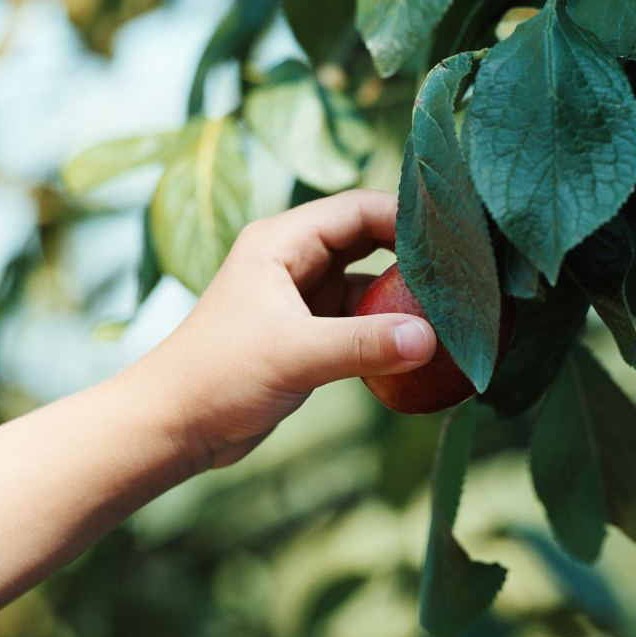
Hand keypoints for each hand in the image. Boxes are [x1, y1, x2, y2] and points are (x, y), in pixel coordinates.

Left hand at [129, 189, 436, 471]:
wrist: (170, 427)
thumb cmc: (217, 377)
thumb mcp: (295, 355)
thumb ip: (364, 344)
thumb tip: (432, 338)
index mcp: (281, 242)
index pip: (358, 209)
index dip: (407, 217)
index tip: (455, 238)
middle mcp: (292, 260)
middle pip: (368, 239)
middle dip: (413, 254)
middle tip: (464, 270)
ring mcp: (300, 296)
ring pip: (366, 281)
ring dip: (402, 295)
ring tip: (453, 308)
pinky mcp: (305, 332)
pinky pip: (359, 318)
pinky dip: (387, 328)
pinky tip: (421, 344)